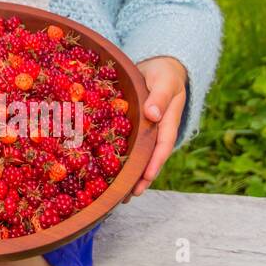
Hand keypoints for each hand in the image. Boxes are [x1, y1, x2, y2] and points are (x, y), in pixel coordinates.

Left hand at [122, 56, 187, 202]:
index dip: (153, 166)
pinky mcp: (129, 125)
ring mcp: (142, 130)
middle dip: (138, 178)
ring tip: (114, 192)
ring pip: (134, 154)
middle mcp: (154, 132)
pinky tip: (100, 165)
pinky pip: (122, 141)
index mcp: (166, 124)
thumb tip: (152, 115)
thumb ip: (160, 98)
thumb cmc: (165, 76)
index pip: (161, 149)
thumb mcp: (165, 83)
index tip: (144, 180)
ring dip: (126, 172)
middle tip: (126, 196)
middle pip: (147, 159)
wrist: (158, 68)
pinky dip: (113, 153)